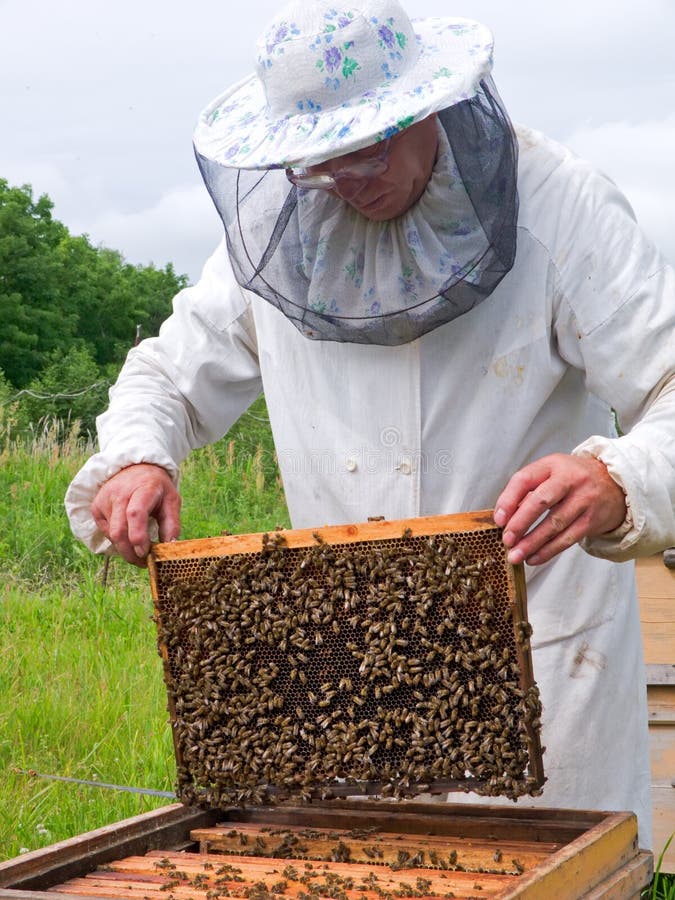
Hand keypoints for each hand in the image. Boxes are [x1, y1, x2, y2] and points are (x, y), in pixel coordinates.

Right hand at [91, 463, 181, 566]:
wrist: (136, 468)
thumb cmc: (156, 488)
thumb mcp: (172, 500)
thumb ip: (172, 524)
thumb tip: (169, 548)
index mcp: (143, 489)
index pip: (135, 514)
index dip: (138, 536)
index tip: (146, 553)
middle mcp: (120, 493)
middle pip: (119, 530)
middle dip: (130, 553)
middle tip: (143, 562)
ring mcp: (105, 500)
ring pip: (111, 534)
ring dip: (125, 549)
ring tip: (139, 550)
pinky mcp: (96, 507)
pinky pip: (106, 531)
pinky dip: (117, 540)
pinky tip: (128, 535)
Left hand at [493, 453, 626, 565]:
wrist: (614, 483)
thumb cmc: (572, 479)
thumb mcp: (551, 473)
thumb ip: (529, 490)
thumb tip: (505, 518)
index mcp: (552, 465)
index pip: (525, 479)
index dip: (508, 500)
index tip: (498, 519)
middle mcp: (569, 479)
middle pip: (540, 502)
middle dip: (520, 523)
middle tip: (506, 540)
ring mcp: (583, 499)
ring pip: (554, 524)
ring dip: (532, 543)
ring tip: (516, 556)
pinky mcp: (592, 519)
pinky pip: (567, 538)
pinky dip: (548, 551)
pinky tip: (534, 558)